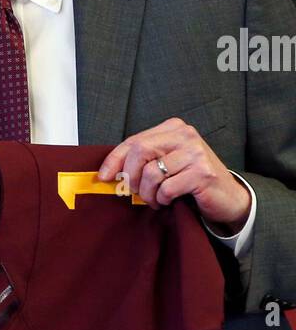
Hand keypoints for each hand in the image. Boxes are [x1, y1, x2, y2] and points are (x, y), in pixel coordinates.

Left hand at [97, 118, 251, 233]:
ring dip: (148, 193)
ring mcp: (195, 152)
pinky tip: (169, 201)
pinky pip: (167, 188)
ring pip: (151, 173)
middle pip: (139, 151)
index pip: (134, 140)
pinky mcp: (202, 173)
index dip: (114, 160)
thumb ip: (144, 159)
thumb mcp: (167, 163)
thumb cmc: (191, 180)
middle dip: (131, 177)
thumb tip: (108, 171)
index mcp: (173, 128)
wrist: (227, 197)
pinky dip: (162, 199)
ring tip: (156, 199)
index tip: (103, 177)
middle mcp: (185, 135)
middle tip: (136, 192)